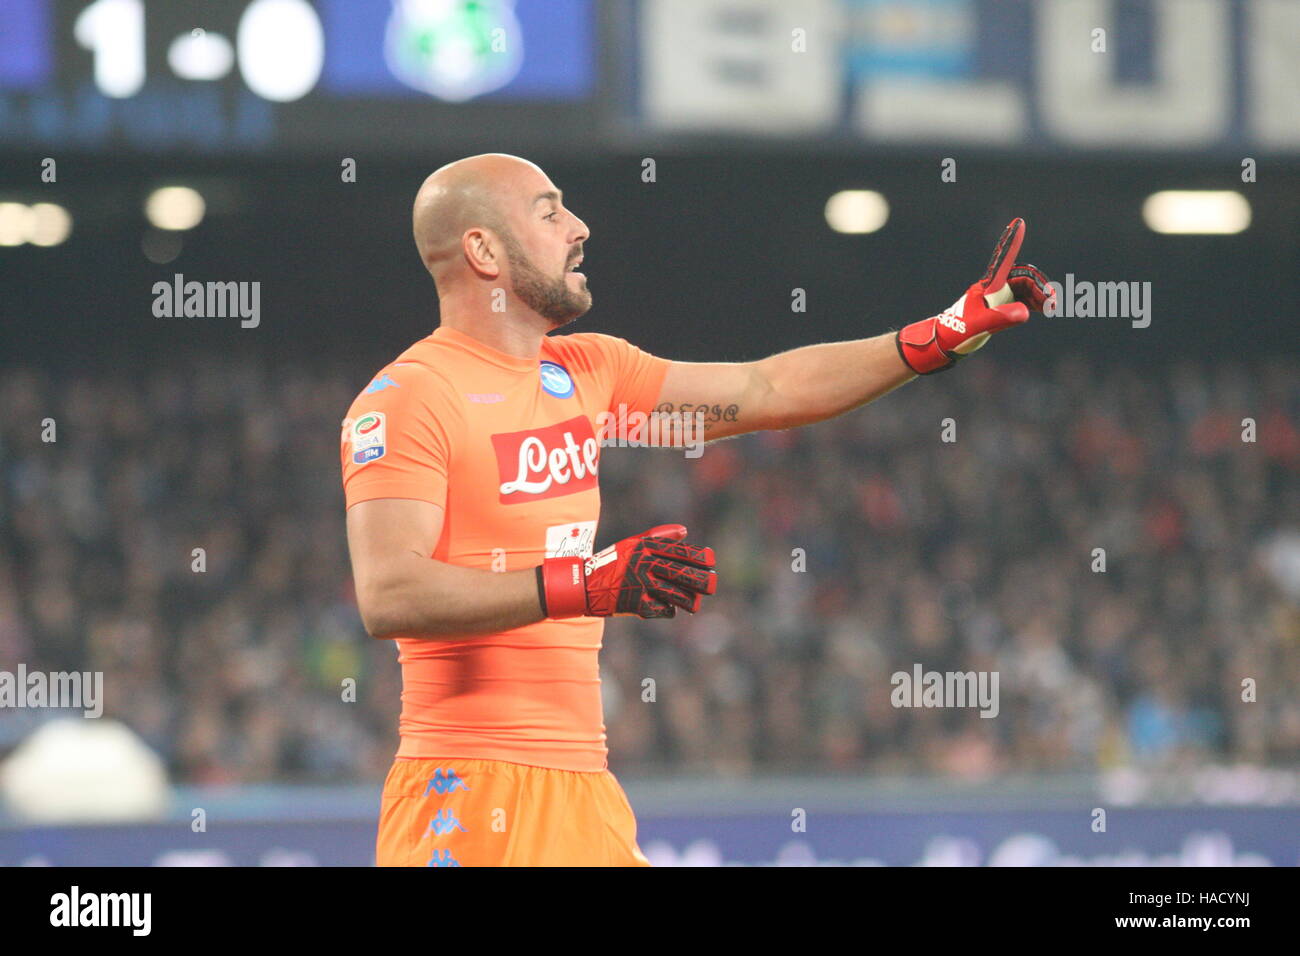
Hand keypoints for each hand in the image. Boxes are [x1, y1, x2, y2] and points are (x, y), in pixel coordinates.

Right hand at [539, 524, 716, 618]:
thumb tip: (685, 531)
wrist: (586, 586)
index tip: (712, 561)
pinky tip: (668, 607)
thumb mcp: (632, 544)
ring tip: (695, 602)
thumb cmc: (613, 563)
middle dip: (704, 581)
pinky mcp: (638, 605)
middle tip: (712, 584)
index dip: (701, 557)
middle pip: (685, 575)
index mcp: (646, 548)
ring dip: (690, 600)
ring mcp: (642, 586)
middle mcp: (646, 565)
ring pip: (678, 596)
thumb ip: (659, 537)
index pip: (681, 552)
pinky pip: (664, 609)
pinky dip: (669, 609)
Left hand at [896, 218, 1055, 373]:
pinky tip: (1042, 309)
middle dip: (1040, 287)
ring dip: (1039, 296)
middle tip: (1052, 303)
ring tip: (1051, 308)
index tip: (1019, 222)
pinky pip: (1021, 300)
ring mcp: (998, 298)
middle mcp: (995, 288)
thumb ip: (1002, 317)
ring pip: (1025, 290)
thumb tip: (1025, 313)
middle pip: (1023, 278)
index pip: (1005, 260)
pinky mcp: (999, 309)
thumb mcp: (981, 324)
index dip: (1012, 242)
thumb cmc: (959, 331)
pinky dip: (1033, 303)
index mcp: (989, 286)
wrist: (946, 343)